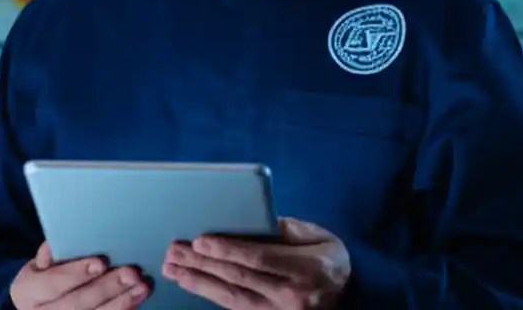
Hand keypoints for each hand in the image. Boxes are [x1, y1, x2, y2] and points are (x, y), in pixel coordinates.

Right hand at [11, 242, 150, 308]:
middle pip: (77, 304)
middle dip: (106, 288)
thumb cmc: (41, 281)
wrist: (36, 308)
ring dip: (121, 302)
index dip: (76, 273)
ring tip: (141, 286)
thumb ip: (49, 256)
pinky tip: (135, 299)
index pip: (52, 284)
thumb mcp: (37, 266)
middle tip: (130, 273)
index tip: (100, 262)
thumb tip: (57, 242)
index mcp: (27, 293)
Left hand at [161, 217, 350, 308]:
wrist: (348, 292)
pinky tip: (192, 283)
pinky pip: (236, 308)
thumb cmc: (328, 257)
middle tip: (175, 252)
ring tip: (174, 270)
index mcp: (305, 269)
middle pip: (239, 278)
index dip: (227, 251)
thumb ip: (285, 229)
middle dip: (202, 265)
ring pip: (233, 298)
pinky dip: (212, 295)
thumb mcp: (317, 236)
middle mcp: (292, 296)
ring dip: (199, 283)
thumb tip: (251, 221)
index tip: (200, 241)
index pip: (258, 259)